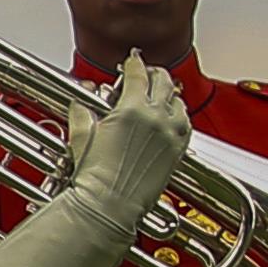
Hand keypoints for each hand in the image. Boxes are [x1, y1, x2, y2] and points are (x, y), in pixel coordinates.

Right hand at [72, 55, 192, 215]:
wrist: (109, 204)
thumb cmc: (96, 177)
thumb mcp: (82, 137)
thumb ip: (83, 112)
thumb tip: (81, 101)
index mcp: (132, 110)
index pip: (137, 74)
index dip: (133, 64)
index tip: (131, 61)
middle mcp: (157, 118)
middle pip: (163, 81)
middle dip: (154, 74)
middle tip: (146, 73)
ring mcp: (171, 134)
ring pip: (178, 101)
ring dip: (169, 93)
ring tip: (160, 94)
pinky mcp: (178, 151)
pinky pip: (186, 123)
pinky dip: (179, 115)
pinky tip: (172, 117)